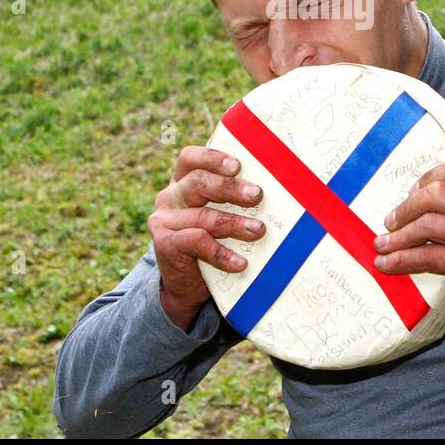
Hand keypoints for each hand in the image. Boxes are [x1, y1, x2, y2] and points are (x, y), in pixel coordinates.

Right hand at [149, 146, 265, 322]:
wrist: (187, 285)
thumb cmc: (213, 241)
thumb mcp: (222, 214)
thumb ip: (236, 200)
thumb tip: (279, 189)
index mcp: (183, 180)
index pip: (191, 158)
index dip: (213, 158)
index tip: (238, 165)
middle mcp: (171, 196)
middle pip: (198, 182)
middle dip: (230, 188)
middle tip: (256, 195)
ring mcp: (164, 220)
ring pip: (202, 215)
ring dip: (234, 223)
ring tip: (258, 230)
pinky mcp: (165, 243)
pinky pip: (197, 242)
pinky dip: (222, 253)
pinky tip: (240, 262)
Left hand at [373, 157, 444, 333]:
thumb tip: (420, 201)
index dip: (429, 177)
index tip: (412, 193)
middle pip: (436, 193)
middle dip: (406, 207)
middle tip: (390, 222)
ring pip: (427, 224)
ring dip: (397, 235)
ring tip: (382, 244)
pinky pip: (427, 255)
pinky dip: (401, 259)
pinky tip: (387, 265)